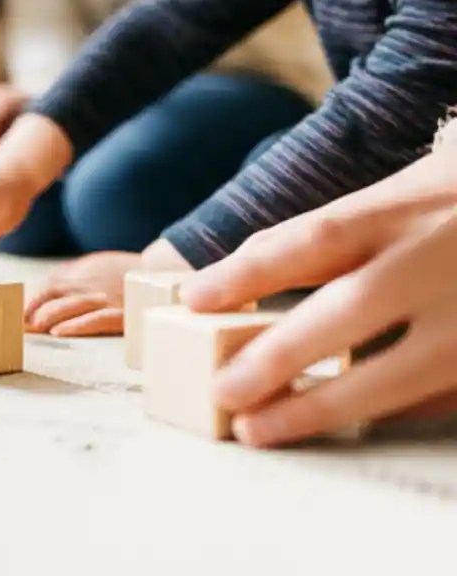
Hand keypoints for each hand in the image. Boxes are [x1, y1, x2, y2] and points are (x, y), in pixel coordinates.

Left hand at [24, 240, 189, 335]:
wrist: (161, 274)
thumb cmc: (123, 272)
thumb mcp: (93, 267)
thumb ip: (70, 276)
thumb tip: (44, 286)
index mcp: (79, 276)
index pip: (46, 287)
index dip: (27, 300)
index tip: (9, 314)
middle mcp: (88, 287)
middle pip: (52, 296)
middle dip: (30, 311)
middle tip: (14, 326)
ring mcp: (104, 300)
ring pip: (70, 306)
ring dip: (47, 317)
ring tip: (31, 328)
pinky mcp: (121, 315)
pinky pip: (97, 319)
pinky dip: (77, 325)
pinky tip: (60, 332)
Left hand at [179, 152, 456, 446]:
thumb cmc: (451, 206)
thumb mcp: (398, 194)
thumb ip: (325, 234)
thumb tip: (226, 280)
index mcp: (408, 209)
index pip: (318, 237)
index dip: (252, 270)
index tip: (193, 298)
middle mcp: (440, 258)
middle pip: (352, 308)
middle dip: (281, 354)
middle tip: (222, 389)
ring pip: (399, 373)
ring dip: (322, 406)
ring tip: (258, 429)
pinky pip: (437, 399)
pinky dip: (384, 414)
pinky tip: (339, 425)